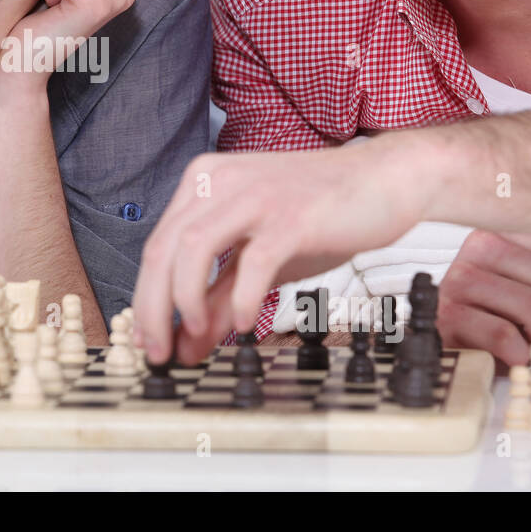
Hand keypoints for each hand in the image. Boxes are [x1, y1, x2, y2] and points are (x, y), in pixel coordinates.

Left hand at [132, 136, 433, 365]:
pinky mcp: (292, 215)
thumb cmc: (320, 215)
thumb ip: (218, 295)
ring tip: (196, 334)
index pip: (156, 245)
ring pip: (193, 248)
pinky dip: (241, 298)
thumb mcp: (258, 258)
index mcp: (205, 183)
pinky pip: (254, 260)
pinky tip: (243, 324)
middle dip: (154, 308)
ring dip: (186, 301)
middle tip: (159, 351)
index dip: (145, 299)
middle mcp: (221, 182)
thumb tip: (186, 343)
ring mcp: (256, 195)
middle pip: (164, 249)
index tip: (148, 341)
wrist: (384, 181)